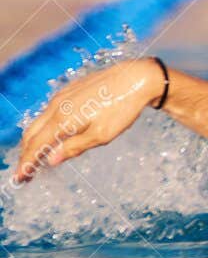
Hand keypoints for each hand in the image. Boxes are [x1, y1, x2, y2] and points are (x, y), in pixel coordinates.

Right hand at [13, 59, 166, 184]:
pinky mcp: (68, 91)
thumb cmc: (122, 109)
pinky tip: (50, 136)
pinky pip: (48, 112)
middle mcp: (56, 106)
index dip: (27, 163)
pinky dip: (43, 128)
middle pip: (32, 133)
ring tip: (34, 157)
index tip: (21, 178)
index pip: (37, 145)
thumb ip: (75, 147)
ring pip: (38, 122)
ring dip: (33, 141)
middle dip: (26, 154)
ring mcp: (61, 97)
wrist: (135, 79)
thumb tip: (51, 160)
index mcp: (63, 119)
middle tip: (26, 172)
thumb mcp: (102, 134)